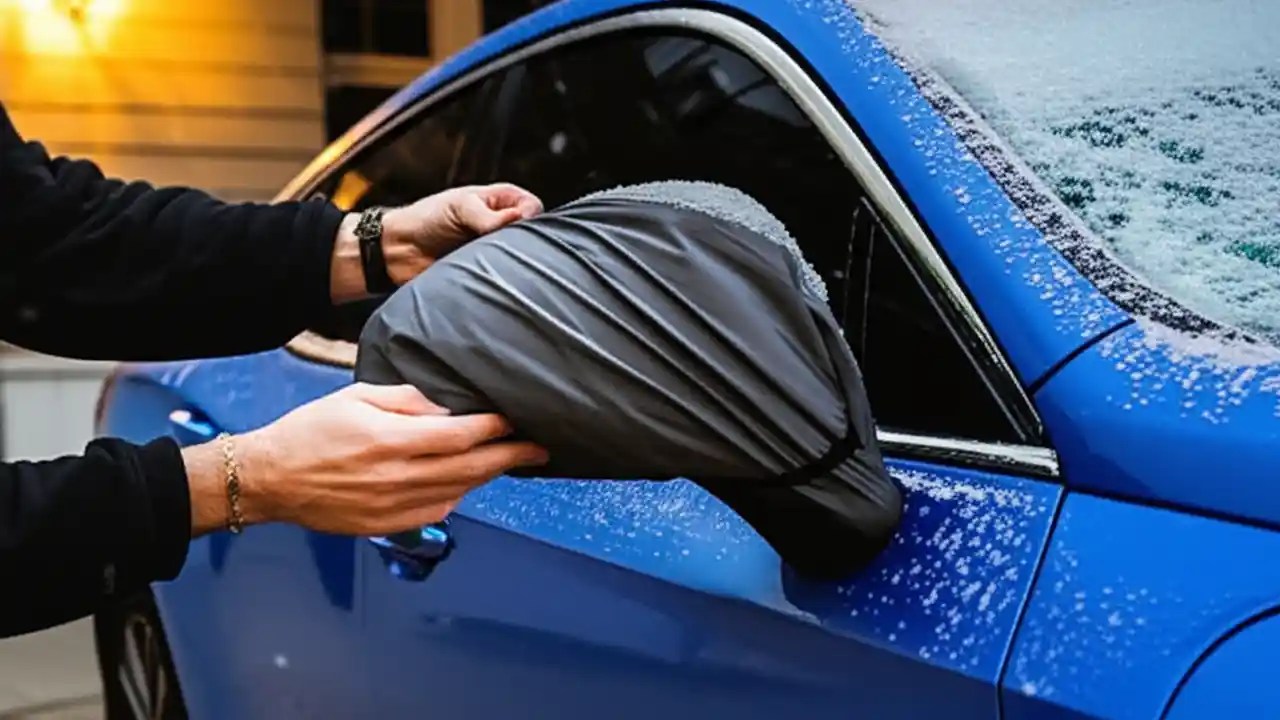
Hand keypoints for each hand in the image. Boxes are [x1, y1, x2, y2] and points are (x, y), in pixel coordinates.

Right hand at [183, 384, 547, 535]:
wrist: (272, 479)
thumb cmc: (312, 431)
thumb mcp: (357, 397)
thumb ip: (407, 400)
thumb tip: (448, 405)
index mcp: (390, 440)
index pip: (460, 436)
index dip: (495, 427)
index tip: (517, 418)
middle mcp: (397, 476)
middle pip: (471, 468)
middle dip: (511, 456)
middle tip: (540, 447)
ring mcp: (394, 505)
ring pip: (459, 491)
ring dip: (490, 476)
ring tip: (513, 461)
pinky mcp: (387, 525)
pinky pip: (438, 510)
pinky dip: (460, 494)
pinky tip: (470, 481)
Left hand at [330, 183, 542, 302]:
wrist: (398, 251)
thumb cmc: (426, 219)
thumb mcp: (459, 207)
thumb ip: (488, 215)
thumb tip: (519, 218)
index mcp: (502, 201)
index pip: (533, 207)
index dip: (530, 217)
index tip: (516, 225)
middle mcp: (504, 227)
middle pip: (532, 235)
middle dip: (525, 244)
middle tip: (508, 250)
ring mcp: (497, 252)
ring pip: (521, 259)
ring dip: (511, 263)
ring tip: (496, 265)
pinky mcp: (488, 275)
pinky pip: (505, 279)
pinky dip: (502, 281)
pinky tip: (494, 280)